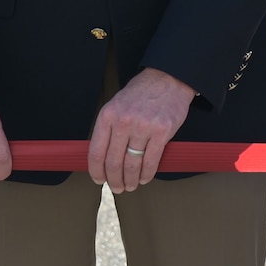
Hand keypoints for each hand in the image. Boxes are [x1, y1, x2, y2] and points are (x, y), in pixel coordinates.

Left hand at [88, 67, 196, 190]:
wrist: (169, 78)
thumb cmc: (142, 93)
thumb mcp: (117, 105)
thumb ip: (109, 128)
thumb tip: (103, 156)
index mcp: (108, 116)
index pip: (96, 152)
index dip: (96, 171)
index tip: (99, 180)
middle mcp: (124, 122)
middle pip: (113, 162)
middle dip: (114, 180)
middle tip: (117, 187)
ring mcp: (143, 127)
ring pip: (132, 164)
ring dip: (130, 180)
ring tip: (131, 185)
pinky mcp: (162, 131)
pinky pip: (151, 160)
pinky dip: (147, 173)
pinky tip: (145, 178)